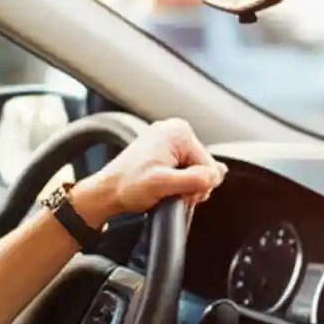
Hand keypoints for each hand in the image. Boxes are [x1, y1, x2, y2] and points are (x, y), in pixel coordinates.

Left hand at [71, 118, 227, 224]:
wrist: (107, 192)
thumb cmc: (127, 186)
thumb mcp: (163, 184)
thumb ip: (194, 179)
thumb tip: (216, 175)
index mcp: (179, 132)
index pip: (210, 166)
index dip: (198, 185)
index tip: (178, 192)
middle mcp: (176, 130)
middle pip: (204, 167)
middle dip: (192, 185)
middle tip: (169, 192)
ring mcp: (170, 139)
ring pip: (196, 170)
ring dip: (184, 185)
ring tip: (163, 189)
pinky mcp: (165, 150)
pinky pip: (185, 169)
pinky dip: (178, 182)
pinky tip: (163, 186)